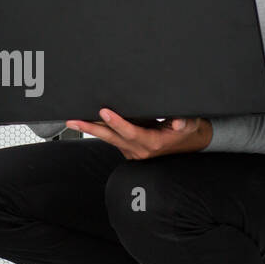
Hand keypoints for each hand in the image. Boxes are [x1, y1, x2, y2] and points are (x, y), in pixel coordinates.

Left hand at [66, 109, 212, 159]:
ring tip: (74, 119)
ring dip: (92, 130)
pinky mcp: (129, 149)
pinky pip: (113, 139)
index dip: (117, 122)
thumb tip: (178, 122)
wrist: (189, 143)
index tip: (104, 111)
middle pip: (112, 138)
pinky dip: (101, 131)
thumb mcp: (190, 123)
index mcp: (153, 143)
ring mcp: (133, 151)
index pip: (131, 132)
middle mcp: (140, 150)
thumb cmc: (187, 131)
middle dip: (91, 129)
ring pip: (109, 139)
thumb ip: (184, 122)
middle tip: (73, 120)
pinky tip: (89, 122)